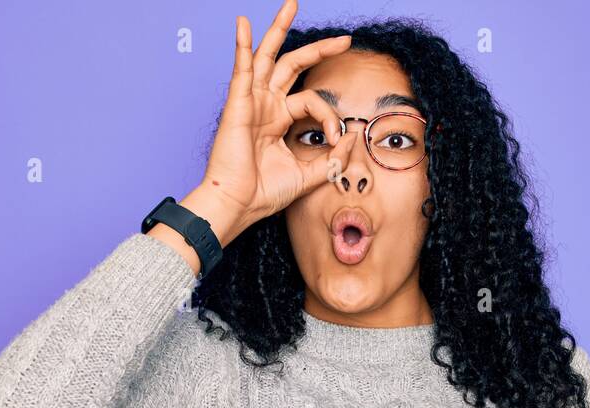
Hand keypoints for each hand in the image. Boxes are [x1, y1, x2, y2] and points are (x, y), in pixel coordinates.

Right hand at [199, 0, 358, 231]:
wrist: (239, 205)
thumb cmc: (264, 194)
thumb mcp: (309, 174)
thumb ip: (332, 157)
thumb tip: (351, 137)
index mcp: (279, 121)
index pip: (312, 101)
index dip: (329, 115)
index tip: (334, 137)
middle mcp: (266, 107)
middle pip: (292, 66)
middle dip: (318, 50)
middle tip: (344, 39)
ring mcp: (251, 102)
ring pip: (267, 57)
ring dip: (279, 30)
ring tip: (291, 6)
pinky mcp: (238, 105)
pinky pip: (241, 68)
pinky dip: (241, 45)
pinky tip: (243, 24)